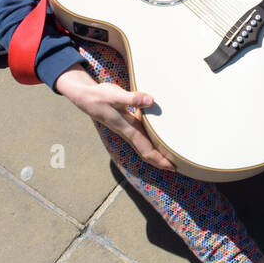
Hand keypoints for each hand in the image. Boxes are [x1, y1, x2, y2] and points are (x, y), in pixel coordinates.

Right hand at [55, 65, 174, 171]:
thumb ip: (133, 99)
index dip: (159, 160)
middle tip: (177, 167)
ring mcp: (127, 129)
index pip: (146, 150)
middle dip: (161, 161)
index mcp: (128, 129)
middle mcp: (128, 132)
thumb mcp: (116, 95)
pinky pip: (142, 137)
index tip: (172, 167)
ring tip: (171, 156)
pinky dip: (151, 141)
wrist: (86, 97)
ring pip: (144, 146)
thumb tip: (150, 101)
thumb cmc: (100, 96)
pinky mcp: (127, 123)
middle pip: (147, 152)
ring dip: (157, 153)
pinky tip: (158, 138)